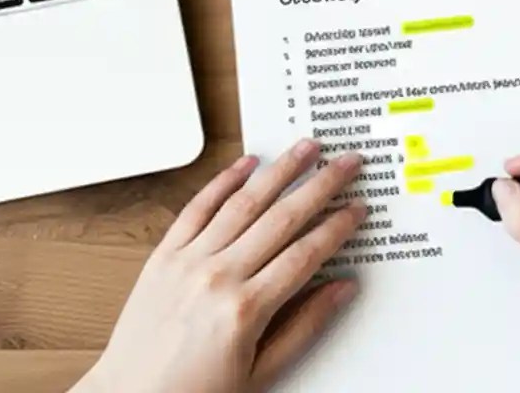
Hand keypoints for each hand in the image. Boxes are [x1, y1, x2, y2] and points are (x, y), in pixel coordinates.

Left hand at [71, 139, 365, 392]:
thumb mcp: (260, 372)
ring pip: (244, 203)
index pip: (306, 254)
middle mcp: (218, 277)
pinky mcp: (163, 256)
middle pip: (283, 218)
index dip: (337, 227)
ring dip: (279, 171)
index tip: (356, 210)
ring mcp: (188, 262)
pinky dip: (223, 182)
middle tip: (347, 163)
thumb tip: (342, 289)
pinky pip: (197, 208)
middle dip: (321, 185)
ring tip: (306, 148)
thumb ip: (305, 326)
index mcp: (246, 310)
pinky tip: (246, 164)